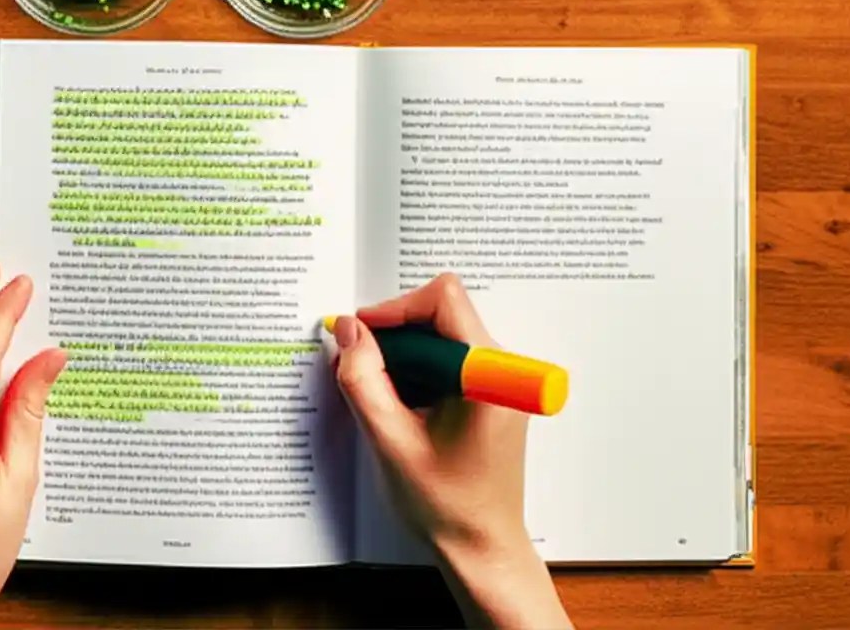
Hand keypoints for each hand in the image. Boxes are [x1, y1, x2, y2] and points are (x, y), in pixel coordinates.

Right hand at [332, 273, 569, 628]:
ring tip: (378, 396)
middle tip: (357, 366)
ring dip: (402, 355)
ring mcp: (498, 379)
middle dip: (393, 335)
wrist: (482, 547)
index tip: (359, 333)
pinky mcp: (489, 391)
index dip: (394, 309)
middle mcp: (502, 369)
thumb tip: (347, 330)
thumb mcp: (391, 441)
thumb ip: (364, 380)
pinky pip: (446, 358)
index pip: (443, 301)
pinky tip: (398, 406)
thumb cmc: (446, 506)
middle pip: (440, 313)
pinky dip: (414, 370)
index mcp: (489, 377)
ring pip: (440, 334)